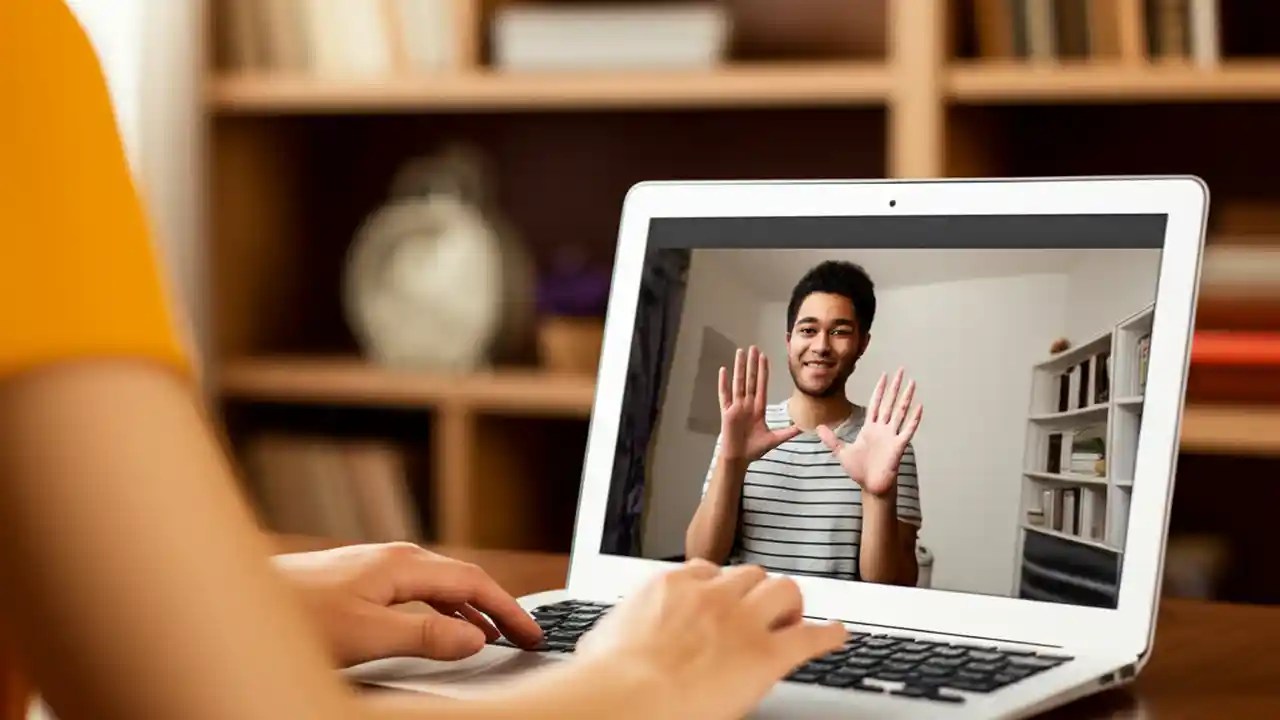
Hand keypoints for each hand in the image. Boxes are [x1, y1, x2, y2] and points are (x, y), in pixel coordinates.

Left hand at [272, 542, 542, 666]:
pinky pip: (417, 591)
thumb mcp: (368, 635)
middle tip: (523, 635)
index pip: (473, 583)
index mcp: (402, 565)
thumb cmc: (295, 617)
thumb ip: (426, 637)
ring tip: (491, 634)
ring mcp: (375, 567)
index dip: (507, 610)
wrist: (240, 602)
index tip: (531, 634)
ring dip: (469, 609)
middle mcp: (393, 558)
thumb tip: (475, 638)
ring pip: (439, 585)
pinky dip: (442, 609)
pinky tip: (439, 625)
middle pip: (461, 579)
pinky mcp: (358, 580)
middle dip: (496, 606)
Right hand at [577, 561, 845, 719]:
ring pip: (784, 590)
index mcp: (671, 585)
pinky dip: (828, 635)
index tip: (721, 598)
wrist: (627, 696)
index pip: (708, 571)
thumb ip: (622, 628)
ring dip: (790, 604)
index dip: (719, 588)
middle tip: (762, 608)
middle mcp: (711, 594)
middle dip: (757, 591)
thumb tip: (610, 640)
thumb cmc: (607, 677)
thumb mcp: (605, 637)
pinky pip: (811, 637)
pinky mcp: (766, 654)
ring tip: (795, 617)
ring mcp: (741, 621)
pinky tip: (838, 635)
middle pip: (750, 574)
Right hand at [718, 346, 801, 460]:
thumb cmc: (754, 449)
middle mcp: (747, 404)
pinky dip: (723, 383)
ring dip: (739, 368)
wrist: (739, 459)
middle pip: (750, 380)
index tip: (764, 357)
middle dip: (752, 364)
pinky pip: (724, 395)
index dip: (763, 371)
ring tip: (740, 353)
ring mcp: (736, 407)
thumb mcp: (775, 439)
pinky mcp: (727, 413)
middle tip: (753, 348)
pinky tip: (723, 371)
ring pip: (738, 383)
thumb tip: (803, 427)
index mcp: (758, 408)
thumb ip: (787, 432)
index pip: (761, 385)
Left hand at [817, 368, 922, 497]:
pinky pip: (908, 429)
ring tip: (912, 383)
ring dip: (906, 397)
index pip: (876, 403)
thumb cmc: (860, 471)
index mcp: (870, 428)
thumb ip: (831, 439)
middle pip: (889, 402)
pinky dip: (914, 419)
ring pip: (900, 412)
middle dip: (894, 386)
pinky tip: (919, 407)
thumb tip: (817, 427)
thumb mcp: (841, 452)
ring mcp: (891, 436)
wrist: (871, 486)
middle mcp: (882, 429)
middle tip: (901, 370)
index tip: (884, 375)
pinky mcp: (898, 446)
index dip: (879, 389)